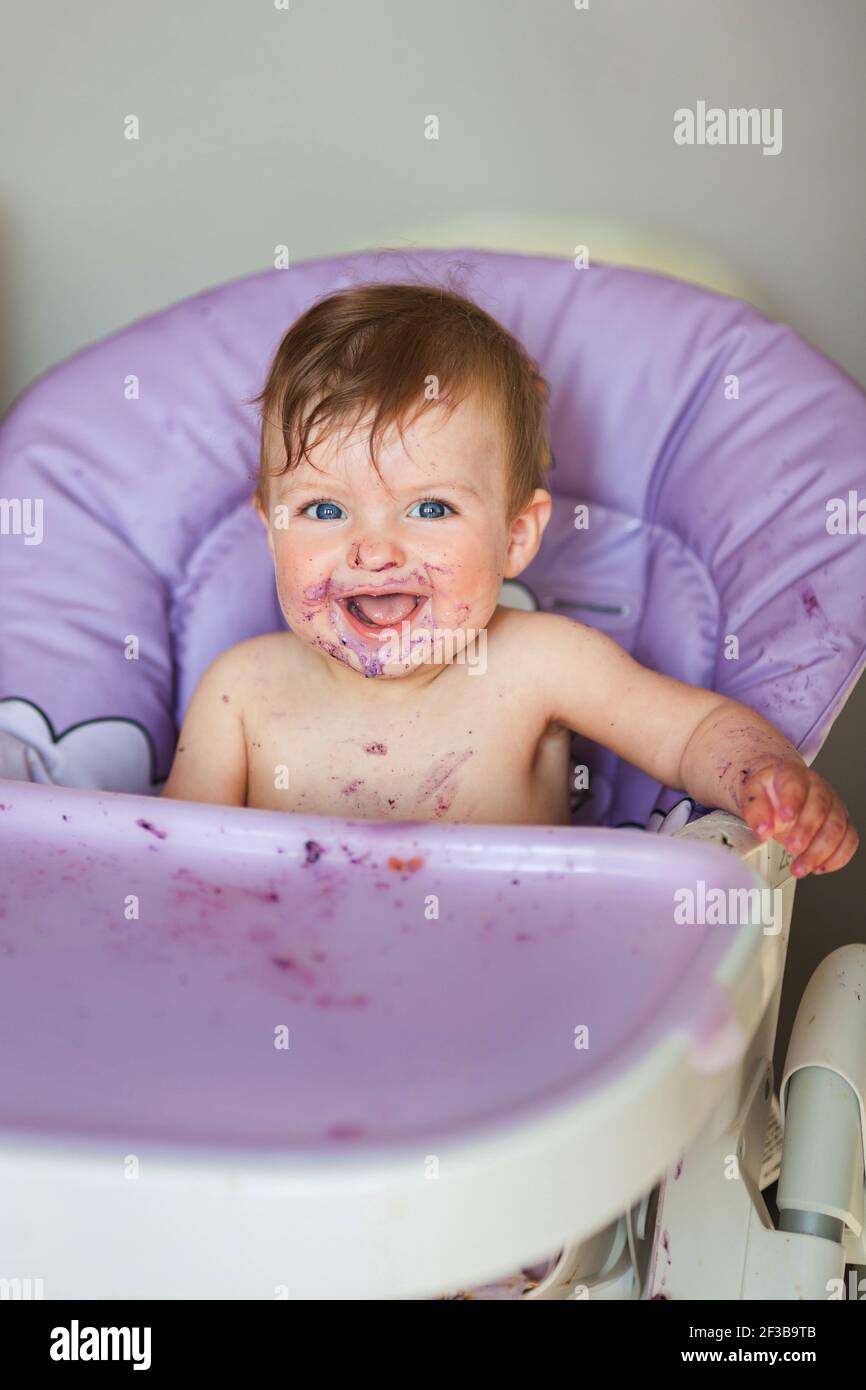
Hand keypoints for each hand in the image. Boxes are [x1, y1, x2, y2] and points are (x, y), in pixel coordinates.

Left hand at [739, 760, 857, 876]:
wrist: (777, 788)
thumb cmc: (767, 791)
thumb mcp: (751, 794)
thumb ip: (755, 810)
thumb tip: (763, 830)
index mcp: (793, 774)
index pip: (796, 783)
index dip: (793, 800)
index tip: (785, 817)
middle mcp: (817, 788)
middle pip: (820, 808)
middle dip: (807, 831)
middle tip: (792, 848)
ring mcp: (833, 805)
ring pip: (837, 828)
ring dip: (820, 852)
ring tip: (800, 867)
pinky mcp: (842, 822)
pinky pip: (849, 840)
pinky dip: (837, 858)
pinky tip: (818, 867)